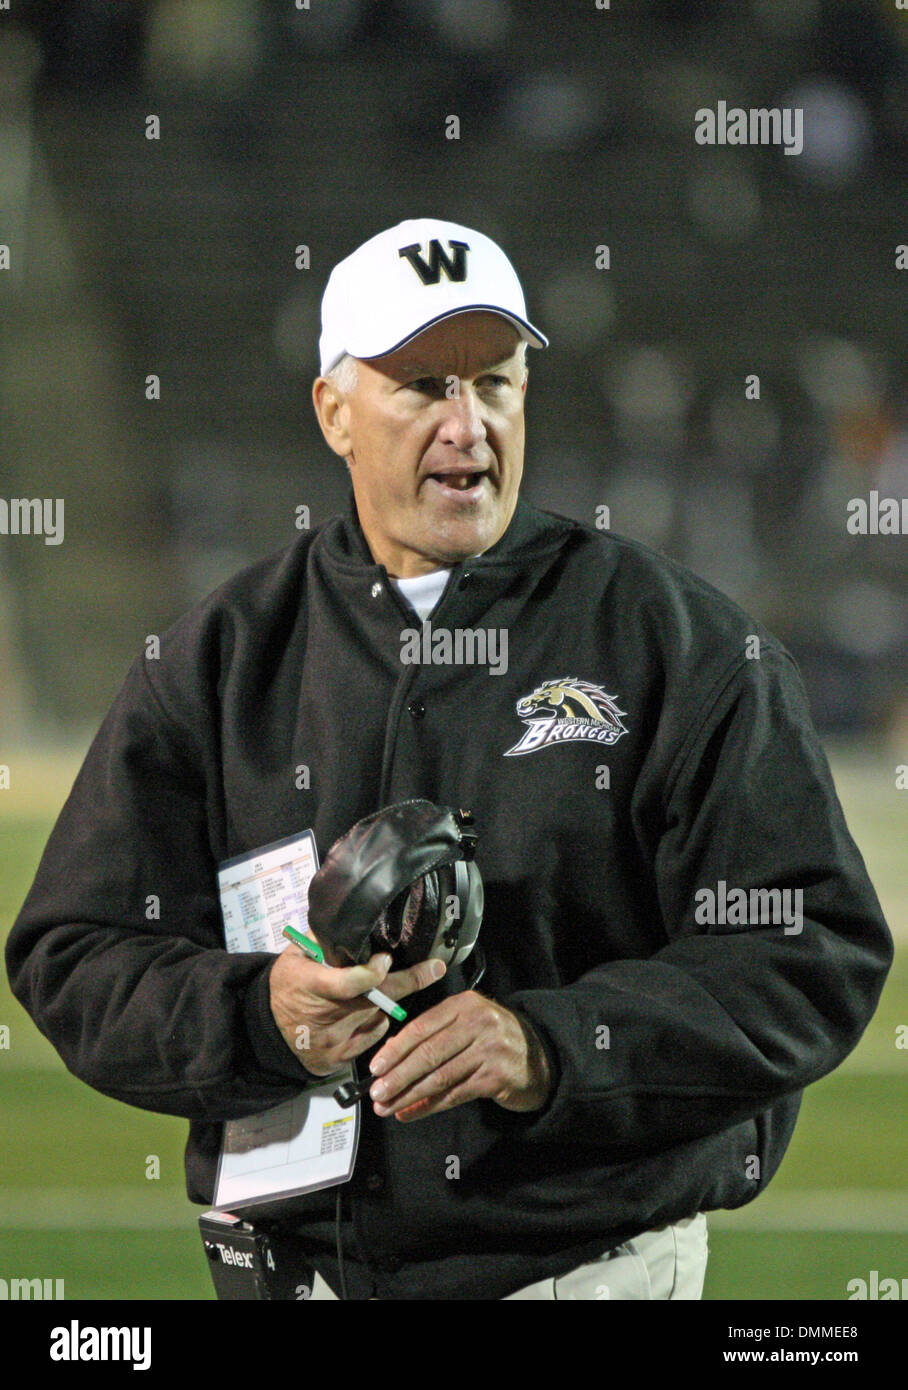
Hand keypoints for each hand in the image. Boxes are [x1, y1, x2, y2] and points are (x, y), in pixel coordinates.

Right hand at [269, 946, 445, 1075]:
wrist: (269, 1031)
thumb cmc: (287, 986)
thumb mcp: (295, 957)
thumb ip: (322, 940)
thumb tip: (351, 921)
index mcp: (312, 986)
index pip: (348, 984)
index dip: (372, 973)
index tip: (387, 959)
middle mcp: (327, 1016)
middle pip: (376, 1000)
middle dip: (411, 982)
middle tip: (435, 968)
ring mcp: (336, 1041)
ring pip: (379, 1018)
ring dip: (386, 1003)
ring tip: (375, 991)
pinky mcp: (342, 1058)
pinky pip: (374, 1036)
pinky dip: (376, 1022)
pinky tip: (364, 1013)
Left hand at [366, 990, 553, 1120]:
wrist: (539, 1058)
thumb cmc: (494, 1040)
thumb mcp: (467, 1023)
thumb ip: (435, 1033)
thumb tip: (392, 1056)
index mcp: (464, 1005)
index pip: (421, 1026)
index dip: (395, 1049)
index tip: (376, 1067)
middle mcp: (478, 1023)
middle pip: (428, 1053)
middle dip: (398, 1076)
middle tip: (376, 1093)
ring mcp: (489, 1050)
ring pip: (439, 1077)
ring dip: (409, 1095)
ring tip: (387, 1107)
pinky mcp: (495, 1077)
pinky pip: (454, 1094)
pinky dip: (429, 1106)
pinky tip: (411, 1113)